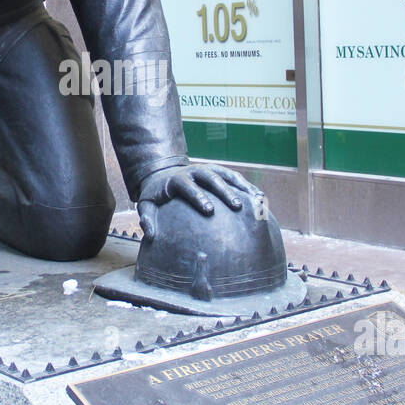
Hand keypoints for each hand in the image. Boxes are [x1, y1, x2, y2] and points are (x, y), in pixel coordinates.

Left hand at [136, 163, 263, 240]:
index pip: (188, 186)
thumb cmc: (156, 194)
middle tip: (236, 206)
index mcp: (176, 180)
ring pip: (226, 175)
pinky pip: (234, 177)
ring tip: (255, 200)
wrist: (162, 173)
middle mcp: (194, 171)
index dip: (198, 196)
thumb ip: (147, 218)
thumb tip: (150, 235)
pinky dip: (246, 186)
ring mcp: (207, 169)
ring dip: (241, 186)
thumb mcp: (145, 204)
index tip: (209, 210)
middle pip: (211, 178)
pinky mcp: (217, 171)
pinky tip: (259, 198)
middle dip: (224, 191)